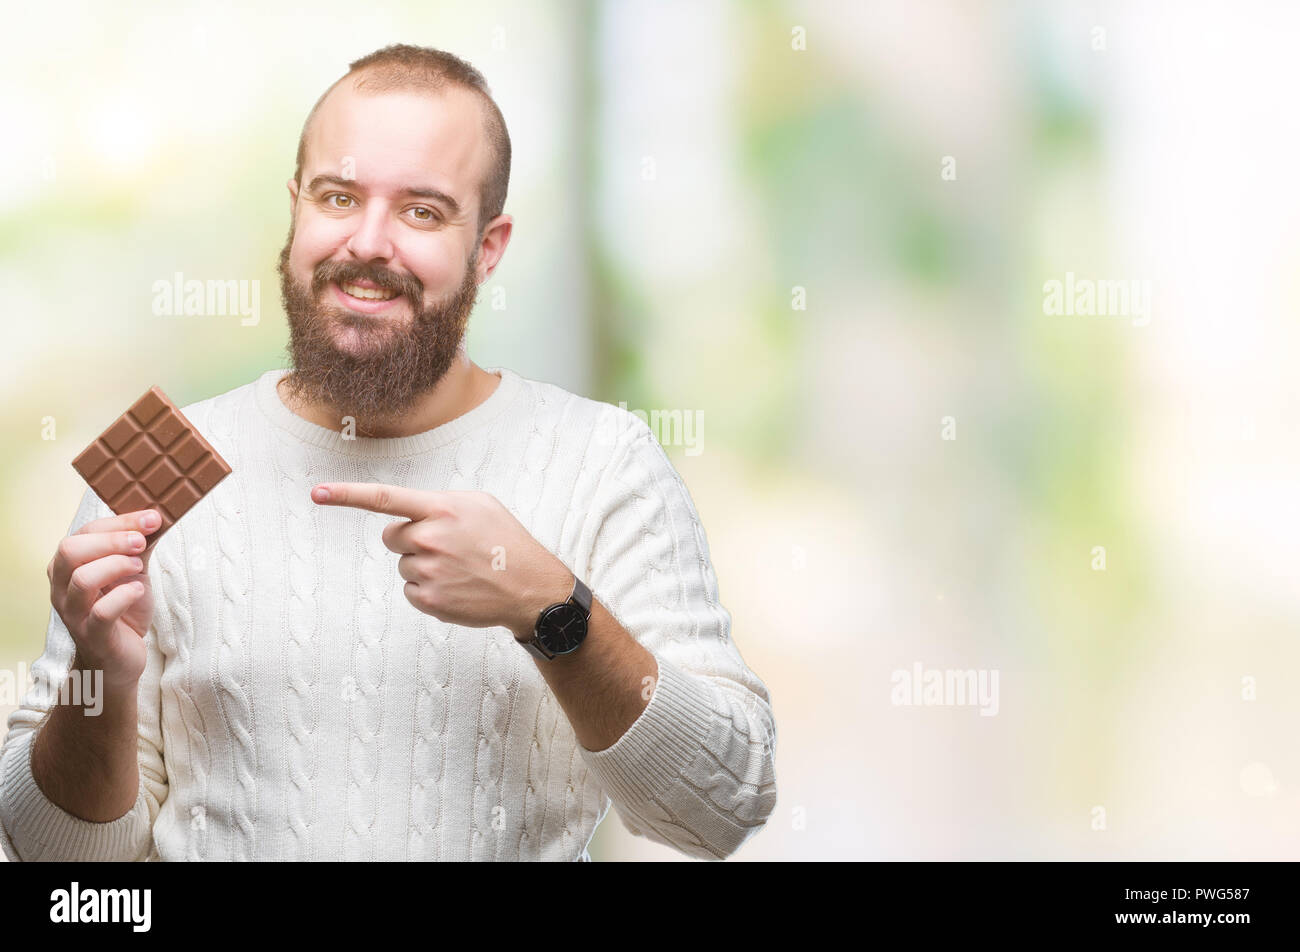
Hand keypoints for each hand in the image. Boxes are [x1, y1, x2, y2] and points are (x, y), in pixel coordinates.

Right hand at [47, 508, 161, 689]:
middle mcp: (62, 588)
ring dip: (116, 565)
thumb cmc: (123, 609)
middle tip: (141, 542)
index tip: (152, 518)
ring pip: (82, 579)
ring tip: (138, 567)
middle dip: (111, 540)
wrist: (121, 657)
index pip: (84, 532)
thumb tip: (155, 518)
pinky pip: (102, 612)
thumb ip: (138, 547)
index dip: (119, 522)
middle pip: (71, 550)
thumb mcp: (132, 572)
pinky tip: (139, 591)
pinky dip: (124, 596)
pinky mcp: (93, 636)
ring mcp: (74, 613)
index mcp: (68, 566)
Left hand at [311, 483, 573, 638]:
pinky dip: (429, 590)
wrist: (531, 587)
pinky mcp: (429, 600)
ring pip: (403, 565)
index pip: (384, 499)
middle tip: (448, 547)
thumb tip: (409, 512)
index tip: (316, 493)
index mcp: (441, 509)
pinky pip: (410, 590)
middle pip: (391, 537)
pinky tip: (457, 587)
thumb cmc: (505, 541)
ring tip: (460, 569)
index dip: (347, 495)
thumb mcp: (480, 505)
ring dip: (424, 566)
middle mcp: (430, 538)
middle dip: (411, 540)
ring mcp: (428, 571)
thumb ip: (440, 503)